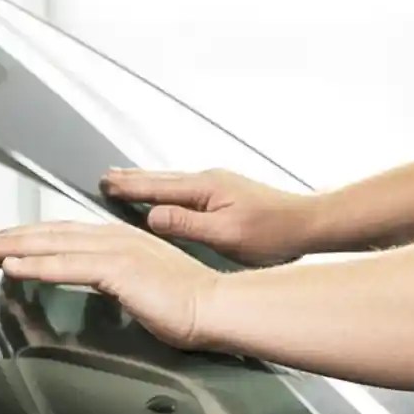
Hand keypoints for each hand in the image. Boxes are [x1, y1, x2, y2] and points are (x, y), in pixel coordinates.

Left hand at [0, 222, 221, 349]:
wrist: (219, 307)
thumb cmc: (189, 303)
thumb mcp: (144, 286)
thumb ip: (118, 281)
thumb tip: (104, 286)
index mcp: (122, 239)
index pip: (67, 233)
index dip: (34, 236)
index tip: (8, 241)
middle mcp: (115, 238)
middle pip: (53, 233)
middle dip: (14, 237)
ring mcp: (116, 250)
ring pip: (53, 245)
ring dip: (15, 248)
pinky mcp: (118, 269)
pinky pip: (67, 266)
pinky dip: (36, 265)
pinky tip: (13, 268)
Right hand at [101, 168, 315, 265]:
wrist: (311, 224)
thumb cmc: (274, 233)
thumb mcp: (227, 235)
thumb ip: (187, 224)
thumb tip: (151, 217)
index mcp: (205, 188)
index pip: (156, 187)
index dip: (127, 187)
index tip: (103, 185)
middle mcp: (208, 180)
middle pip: (159, 178)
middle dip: (130, 178)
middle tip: (104, 177)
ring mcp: (216, 184)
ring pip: (170, 180)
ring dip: (144, 181)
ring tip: (123, 179)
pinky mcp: (223, 192)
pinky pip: (182, 186)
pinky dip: (162, 187)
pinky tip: (160, 193)